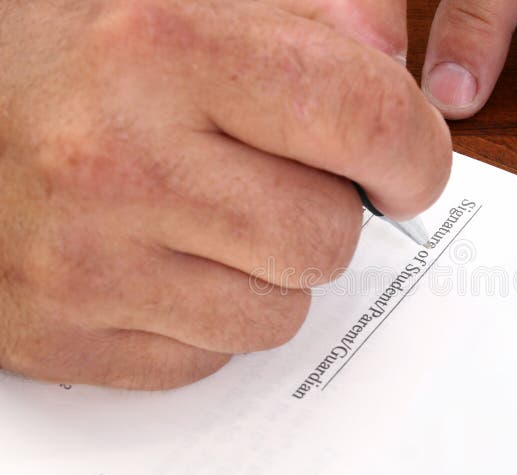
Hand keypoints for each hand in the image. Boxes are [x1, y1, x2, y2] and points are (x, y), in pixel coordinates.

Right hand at [0, 0, 450, 388]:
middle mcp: (118, 160)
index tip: (405, 166)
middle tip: (271, 183)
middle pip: (327, 237)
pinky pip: (208, 359)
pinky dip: (206, 319)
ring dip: (267, 274)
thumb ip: (306, 14)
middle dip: (324, 214)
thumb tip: (393, 64)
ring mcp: (84, 264)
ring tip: (202, 221)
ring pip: (277, 315)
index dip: (413, 151)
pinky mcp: (64, 338)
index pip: (363, 117)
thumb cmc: (68, 59)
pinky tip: (157, 265)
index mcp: (164, 48)